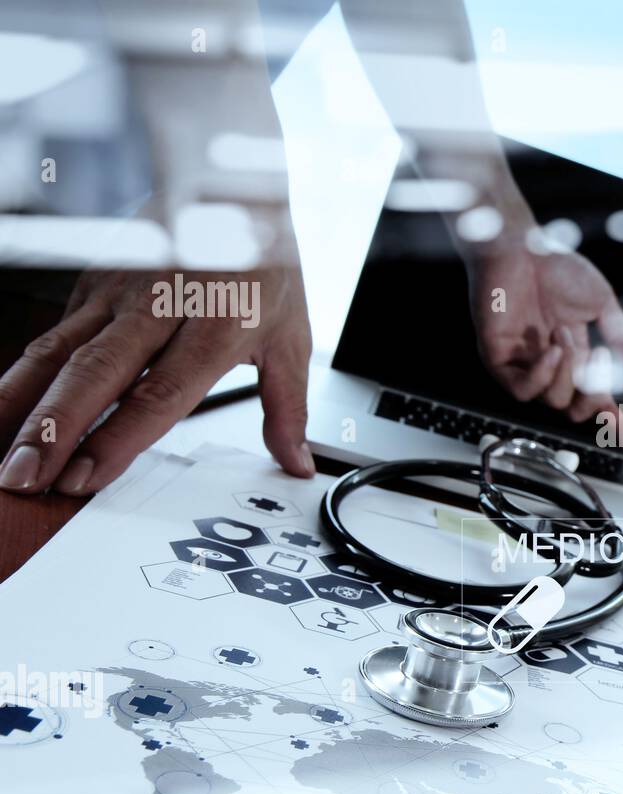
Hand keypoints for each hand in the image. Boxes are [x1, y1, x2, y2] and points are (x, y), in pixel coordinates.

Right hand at [0, 266, 313, 495]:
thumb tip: (295, 463)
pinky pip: (50, 335)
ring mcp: (118, 293)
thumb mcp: (291, 339)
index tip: (84, 475)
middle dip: (53, 430)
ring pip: (58, 352)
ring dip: (22, 406)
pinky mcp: (92, 285)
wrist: (232, 188)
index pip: (160, 391)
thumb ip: (287, 408)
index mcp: (217, 324)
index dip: (117, 436)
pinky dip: (21, 376)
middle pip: (96, 374)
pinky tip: (4, 414)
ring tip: (1, 457)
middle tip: (24, 477)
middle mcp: (160, 307)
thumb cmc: (264, 267)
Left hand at [470, 245, 622, 457]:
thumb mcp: (602, 303)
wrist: (521, 246)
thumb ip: (621, 335)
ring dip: (567, 370)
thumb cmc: (556, 267)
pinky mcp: (499, 360)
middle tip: (596, 354)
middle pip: (577, 410)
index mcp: (577, 357)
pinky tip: (550, 349)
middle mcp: (551, 367)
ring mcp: (525, 366)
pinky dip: (543, 375)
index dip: (618, 426)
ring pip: (554, 401)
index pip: (599, 401)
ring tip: (562, 332)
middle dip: (592, 391)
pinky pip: (524, 390)